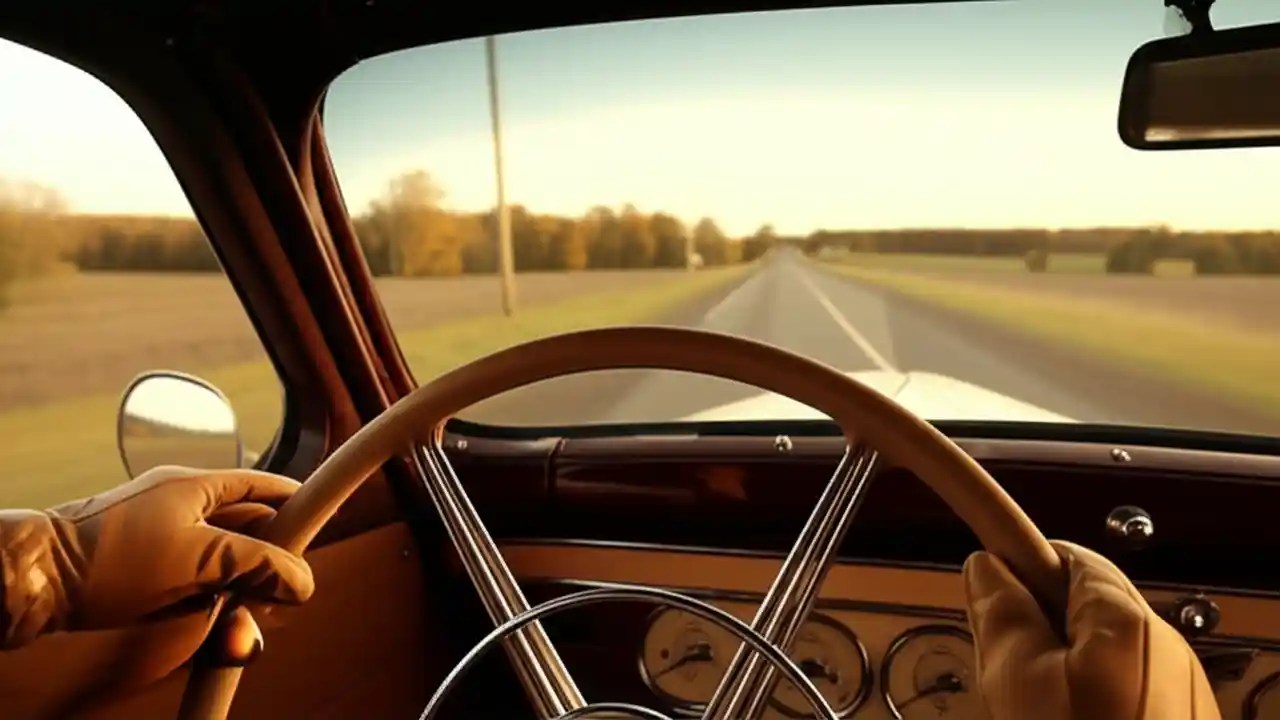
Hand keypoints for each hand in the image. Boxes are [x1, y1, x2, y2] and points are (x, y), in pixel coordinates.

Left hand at [0, 466, 314, 647]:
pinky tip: (204, 617)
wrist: (37, 580)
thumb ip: (259, 565)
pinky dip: (204, 600)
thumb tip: (304, 581)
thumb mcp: (200, 558)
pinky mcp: (141, 567)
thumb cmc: (109, 558)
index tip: (322, 515)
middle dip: (267, 562)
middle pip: (246, 529)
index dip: (296, 500)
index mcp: (197, 485)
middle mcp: (181, 504)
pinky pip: (190, 581)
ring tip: (241, 613)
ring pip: (219, 561)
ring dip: (235, 588)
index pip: (263, 484)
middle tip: (279, 590)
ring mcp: (160, 535)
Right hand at [963, 540, 1219, 719]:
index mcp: (1127, 619)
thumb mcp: (1016, 681)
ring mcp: (1181, 693)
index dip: (1017, 567)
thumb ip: (1000, 614)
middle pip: (1082, 609)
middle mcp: (1168, 647)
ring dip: (1055, 674)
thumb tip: (986, 567)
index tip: (981, 598)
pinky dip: (1085, 707)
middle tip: (1000, 676)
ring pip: (1097, 657)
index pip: (1065, 554)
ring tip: (1029, 716)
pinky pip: (1122, 696)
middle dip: (1033, 631)